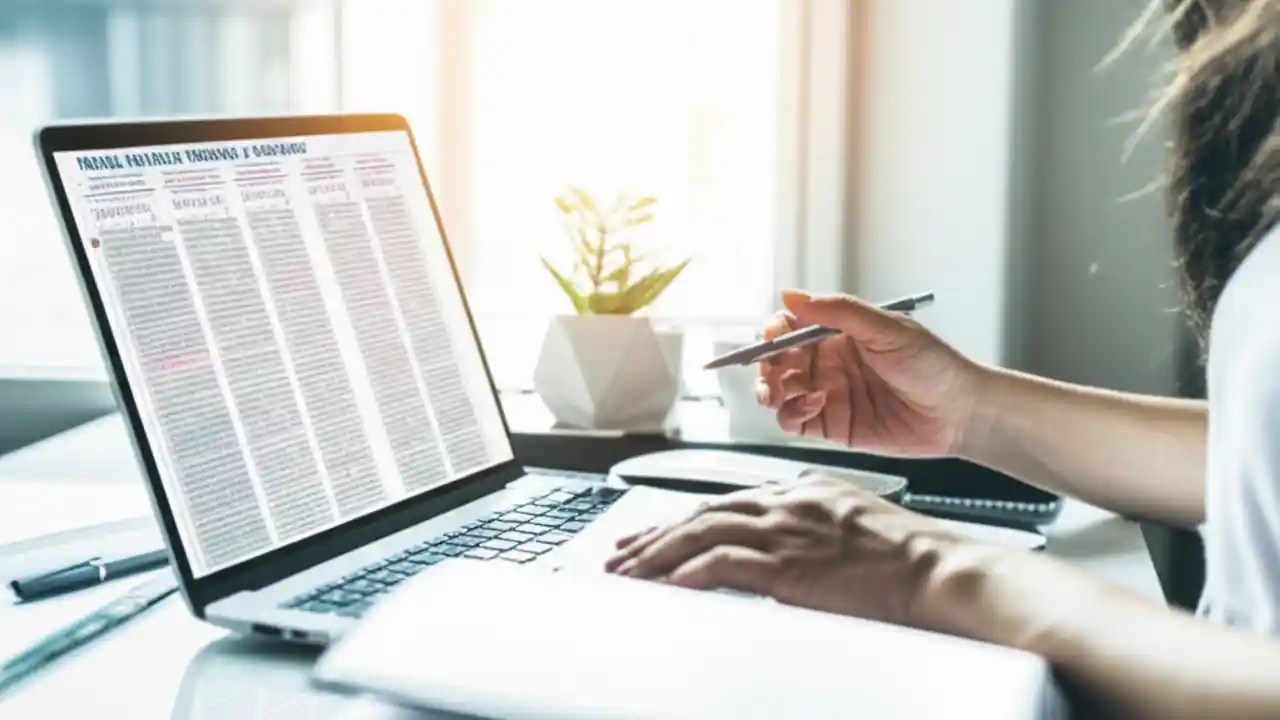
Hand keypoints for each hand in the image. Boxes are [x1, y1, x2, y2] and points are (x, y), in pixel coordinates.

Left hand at [603, 477, 992, 633]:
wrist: (938, 569)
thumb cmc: (912, 557)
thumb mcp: (854, 526)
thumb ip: (814, 532)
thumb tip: (788, 553)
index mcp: (802, 490)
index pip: (728, 500)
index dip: (687, 517)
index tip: (659, 533)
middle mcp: (786, 502)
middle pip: (703, 512)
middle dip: (657, 534)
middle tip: (622, 552)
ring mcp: (784, 530)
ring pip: (700, 533)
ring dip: (657, 555)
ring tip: (626, 573)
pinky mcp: (786, 563)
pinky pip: (720, 565)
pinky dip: (686, 574)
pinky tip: (664, 587)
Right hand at [758, 290, 984, 456]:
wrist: (959, 412)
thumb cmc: (932, 364)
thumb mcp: (885, 328)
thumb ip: (837, 311)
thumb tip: (790, 293)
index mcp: (836, 334)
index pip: (789, 327)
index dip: (772, 332)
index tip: (770, 338)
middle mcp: (827, 363)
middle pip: (775, 360)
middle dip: (764, 364)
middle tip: (771, 370)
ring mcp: (826, 394)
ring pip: (778, 392)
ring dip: (771, 389)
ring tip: (783, 391)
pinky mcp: (831, 426)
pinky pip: (793, 421)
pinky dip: (792, 412)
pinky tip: (815, 403)